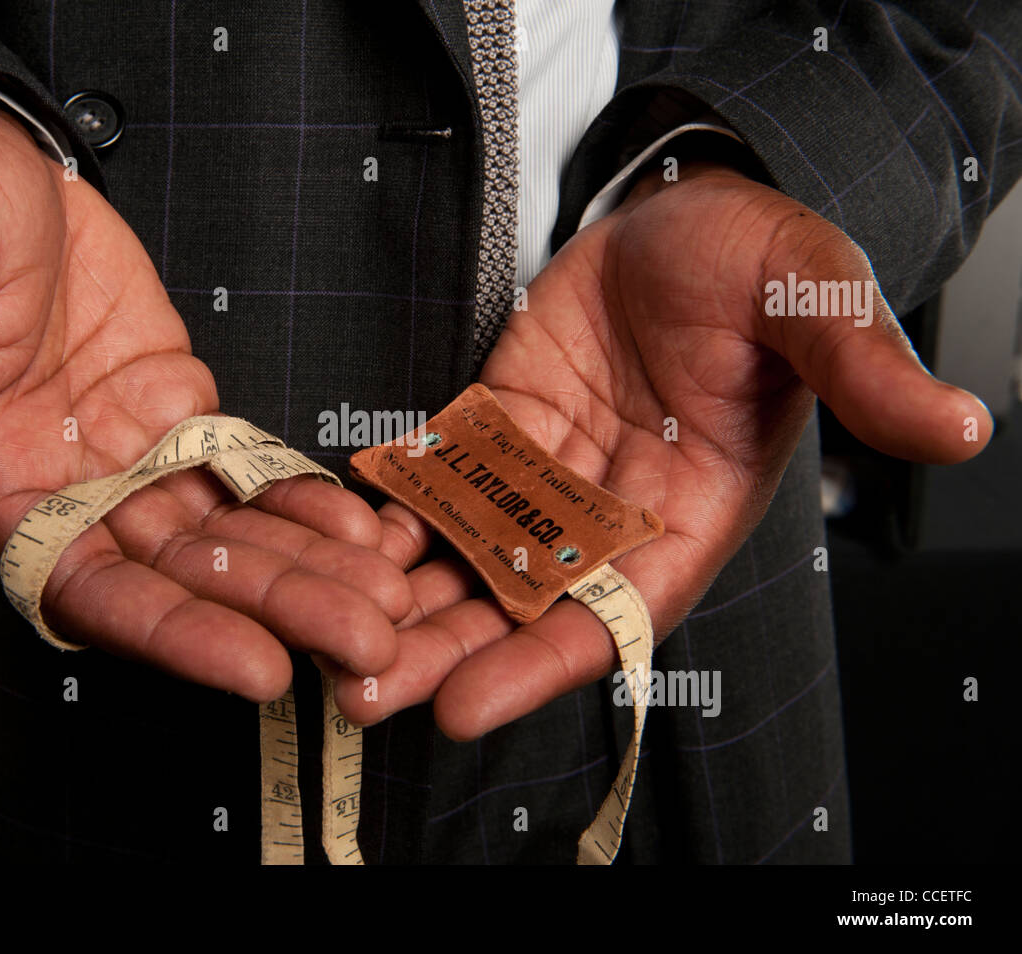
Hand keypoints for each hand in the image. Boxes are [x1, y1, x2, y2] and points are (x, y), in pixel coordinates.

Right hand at [0, 87, 410, 700]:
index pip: (86, 589)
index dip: (174, 633)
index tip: (260, 664)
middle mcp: (67, 487)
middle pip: (180, 577)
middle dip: (275, 610)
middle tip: (368, 643)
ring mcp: (128, 453)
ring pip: (225, 534)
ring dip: (308, 570)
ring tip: (391, 596)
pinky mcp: (174, 407)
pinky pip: (243, 470)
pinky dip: (301, 500)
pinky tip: (363, 527)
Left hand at [334, 161, 989, 736]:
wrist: (689, 211)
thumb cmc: (756, 260)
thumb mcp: (809, 300)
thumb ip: (858, 369)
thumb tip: (960, 425)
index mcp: (689, 515)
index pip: (612, 615)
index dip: (540, 663)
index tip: (461, 706)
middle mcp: (607, 517)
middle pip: (518, 606)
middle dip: (440, 652)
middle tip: (353, 688)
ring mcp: (543, 477)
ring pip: (464, 557)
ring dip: (393, 597)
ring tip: (314, 628)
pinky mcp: (495, 429)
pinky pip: (434, 484)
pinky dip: (384, 512)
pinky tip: (319, 534)